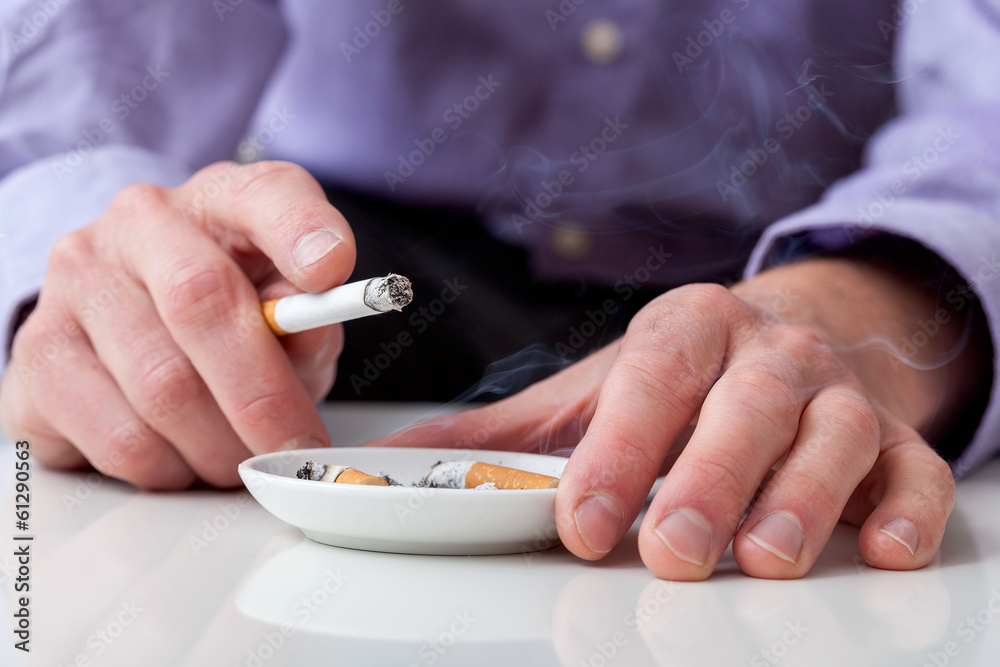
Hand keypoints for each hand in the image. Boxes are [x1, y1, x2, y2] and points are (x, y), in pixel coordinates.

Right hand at [0, 161, 353, 487]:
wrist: (130, 325)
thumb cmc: (229, 315)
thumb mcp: (287, 309)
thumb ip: (309, 318)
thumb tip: (308, 334)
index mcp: (221, 199)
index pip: (265, 194)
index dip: (301, 230)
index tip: (331, 272)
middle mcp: (140, 224)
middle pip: (201, 304)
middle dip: (263, 396)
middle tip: (296, 449)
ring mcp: (77, 282)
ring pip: (161, 388)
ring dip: (218, 447)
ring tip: (237, 459)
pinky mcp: (40, 351)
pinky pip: (118, 436)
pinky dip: (168, 468)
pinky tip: (181, 459)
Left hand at [372, 256, 972, 578]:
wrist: (779, 343)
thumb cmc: (677, 380)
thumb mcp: (590, 393)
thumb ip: (503, 434)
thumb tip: (398, 461)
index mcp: (687, 328)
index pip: (653, 375)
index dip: (619, 445)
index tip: (582, 519)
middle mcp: (767, 352)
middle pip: (745, 406)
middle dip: (707, 478)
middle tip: (670, 551)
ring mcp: (836, 392)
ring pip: (832, 434)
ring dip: (801, 497)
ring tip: (764, 558)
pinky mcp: (893, 438)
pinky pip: (914, 466)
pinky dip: (908, 505)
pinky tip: (886, 545)